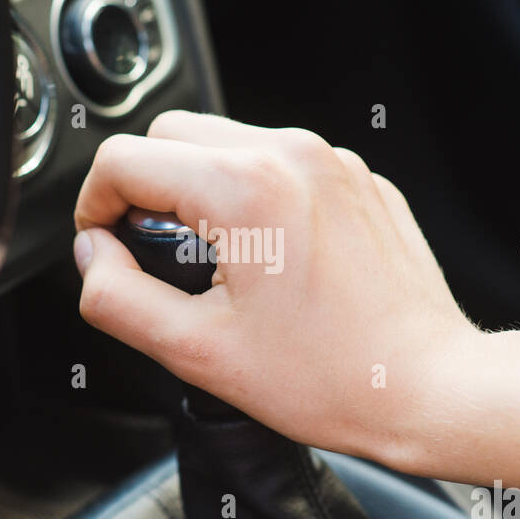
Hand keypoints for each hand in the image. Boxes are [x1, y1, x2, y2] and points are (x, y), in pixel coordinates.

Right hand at [73, 111, 481, 467]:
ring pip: (226, 140)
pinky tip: (270, 259)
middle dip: (145, 187)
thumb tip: (92, 258)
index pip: (124, 159)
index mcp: (244, 188)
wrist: (427, 385)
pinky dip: (255, 195)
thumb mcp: (197, 351)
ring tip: (215, 262)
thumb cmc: (331, 377)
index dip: (94, 206)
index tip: (106, 248)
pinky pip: (280, 162)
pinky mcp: (358, 178)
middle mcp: (290, 154)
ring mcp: (332, 160)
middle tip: (155, 255)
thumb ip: (118, 298)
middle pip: (171, 133)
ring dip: (200, 187)